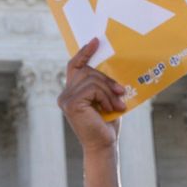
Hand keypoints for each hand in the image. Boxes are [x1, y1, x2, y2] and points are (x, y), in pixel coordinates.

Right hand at [57, 38, 128, 157]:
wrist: (104, 145)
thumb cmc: (107, 123)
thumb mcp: (106, 99)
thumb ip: (102, 84)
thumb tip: (111, 64)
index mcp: (72, 92)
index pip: (74, 66)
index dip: (84, 52)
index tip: (96, 41)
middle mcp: (65, 94)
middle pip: (87, 71)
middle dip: (107, 79)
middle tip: (121, 91)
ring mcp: (66, 99)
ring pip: (92, 79)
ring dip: (109, 91)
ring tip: (118, 105)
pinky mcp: (71, 103)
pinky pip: (92, 89)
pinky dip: (105, 97)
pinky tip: (110, 108)